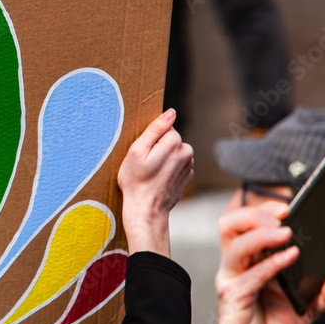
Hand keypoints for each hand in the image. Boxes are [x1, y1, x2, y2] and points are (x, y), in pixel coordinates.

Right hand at [117, 108, 193, 256]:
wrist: (146, 210)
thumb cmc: (136, 181)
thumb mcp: (136, 151)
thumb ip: (154, 129)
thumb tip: (170, 113)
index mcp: (174, 143)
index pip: (165, 128)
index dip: (151, 139)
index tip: (143, 153)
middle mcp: (186, 153)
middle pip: (171, 139)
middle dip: (158, 147)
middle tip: (145, 163)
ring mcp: (188, 166)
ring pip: (175, 152)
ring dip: (164, 158)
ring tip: (151, 172)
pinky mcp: (187, 177)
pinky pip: (177, 164)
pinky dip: (168, 169)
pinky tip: (157, 178)